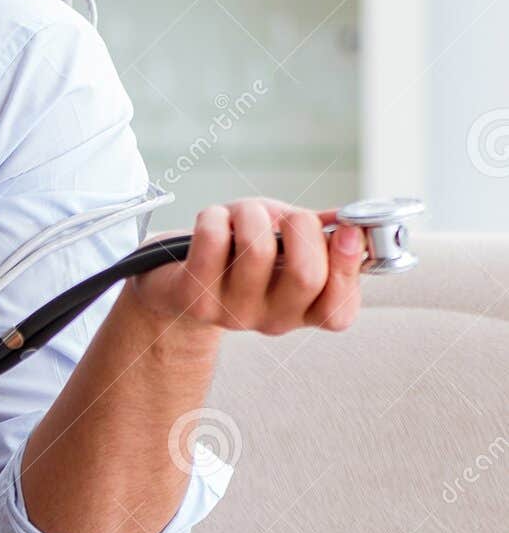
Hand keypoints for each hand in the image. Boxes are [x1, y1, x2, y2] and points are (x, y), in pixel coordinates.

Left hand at [125, 197, 365, 337]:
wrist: (176, 275)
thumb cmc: (239, 252)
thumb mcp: (288, 241)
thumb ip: (322, 234)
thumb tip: (356, 222)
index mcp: (305, 310)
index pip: (339, 310)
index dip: (348, 266)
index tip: (346, 230)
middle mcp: (272, 320)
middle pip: (305, 276)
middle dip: (302, 227)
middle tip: (287, 217)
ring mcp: (232, 313)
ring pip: (256, 251)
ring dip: (253, 214)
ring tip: (244, 213)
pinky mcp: (194, 298)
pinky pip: (213, 240)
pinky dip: (215, 216)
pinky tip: (214, 220)